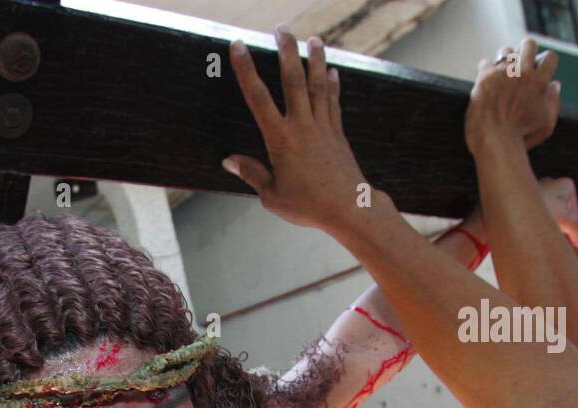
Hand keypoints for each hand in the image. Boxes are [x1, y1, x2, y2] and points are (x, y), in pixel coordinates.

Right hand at [223, 29, 371, 232]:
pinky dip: (333, 85)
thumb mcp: (271, 195)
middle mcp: (302, 126)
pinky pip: (334, 103)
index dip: (246, 70)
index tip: (239, 47)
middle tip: (281, 29)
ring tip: (313, 39)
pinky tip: (333, 71)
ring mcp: (323, 127)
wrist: (349, 209)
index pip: (258, 98)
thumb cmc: (307, 206)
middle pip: (293, 80)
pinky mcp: (338, 134)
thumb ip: (252, 174)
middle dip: (286, 51)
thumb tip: (229, 160)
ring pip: (318, 85)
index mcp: (280, 140)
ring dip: (315, 60)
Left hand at [465, 38, 560, 153]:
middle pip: (529, 43)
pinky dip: (484, 71)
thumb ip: (554, 103)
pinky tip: (484, 81)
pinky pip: (485, 63)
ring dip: (503, 60)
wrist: (494, 142)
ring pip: (506, 50)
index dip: (542, 62)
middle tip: (517, 65)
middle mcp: (523, 72)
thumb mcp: (546, 124)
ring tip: (499, 73)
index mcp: (540, 81)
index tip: (534, 70)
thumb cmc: (521, 138)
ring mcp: (503, 72)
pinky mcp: (485, 77)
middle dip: (524, 52)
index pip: (549, 56)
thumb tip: (555, 84)